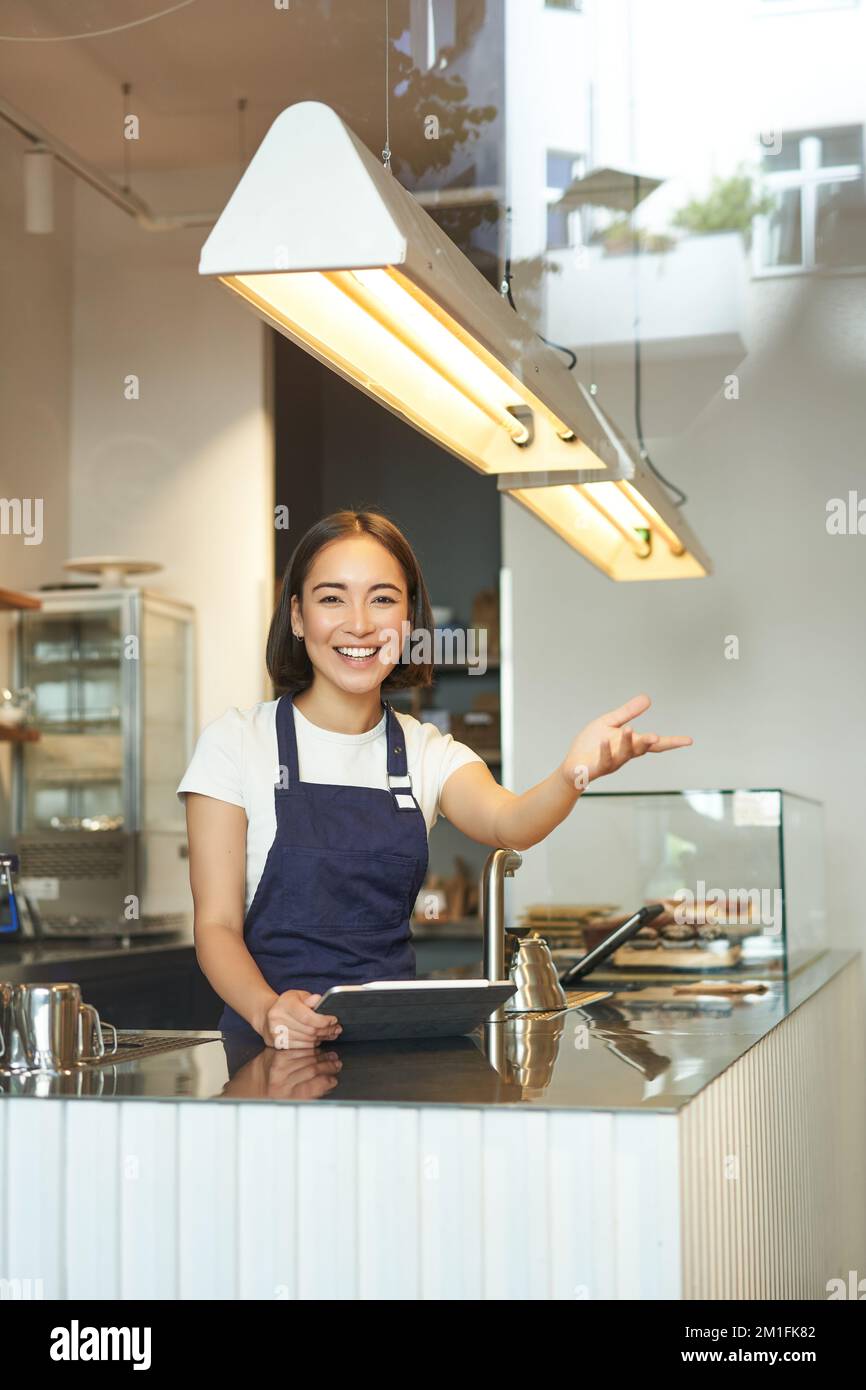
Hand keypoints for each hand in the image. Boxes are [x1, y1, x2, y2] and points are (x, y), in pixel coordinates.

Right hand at [261, 989, 342, 1048]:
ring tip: (330, 1034)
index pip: (307, 1017)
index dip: (323, 1021)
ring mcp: (276, 1033)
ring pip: (306, 1040)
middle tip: (337, 1029)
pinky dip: (312, 1044)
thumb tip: (319, 1000)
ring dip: (321, 1038)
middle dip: (326, 1030)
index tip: (334, 1020)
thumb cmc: (287, 1004)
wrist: (267, 1015)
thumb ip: (310, 999)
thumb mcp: (298, 996)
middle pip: (309, 1030)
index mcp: (285, 1004)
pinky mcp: (277, 1044)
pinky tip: (318, 1039)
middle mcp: (278, 1018)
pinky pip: (300, 1047)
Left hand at [560, 693, 691, 790]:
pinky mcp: (597, 767)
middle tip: (658, 737)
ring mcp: (612, 762)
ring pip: (624, 754)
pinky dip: (606, 750)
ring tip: (630, 730)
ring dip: (627, 743)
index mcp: (630, 743)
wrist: (573, 765)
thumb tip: (648, 698)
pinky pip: (604, 760)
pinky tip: (605, 741)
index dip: (672, 742)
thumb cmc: (591, 744)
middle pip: (641, 749)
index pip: (655, 744)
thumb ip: (628, 712)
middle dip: (649, 742)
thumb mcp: (610, 723)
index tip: (689, 741)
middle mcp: (625, 754)